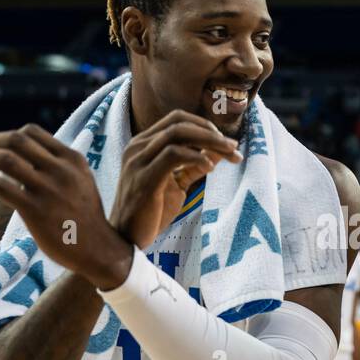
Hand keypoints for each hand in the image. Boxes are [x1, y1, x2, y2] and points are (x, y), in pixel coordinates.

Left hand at [0, 125, 127, 288]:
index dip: (5, 135)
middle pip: (16, 140)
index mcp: (72, 159)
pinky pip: (0, 186)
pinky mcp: (35, 210)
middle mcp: (60, 170)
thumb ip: (60, 166)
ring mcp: (48, 189)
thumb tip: (30, 154)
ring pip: (5, 159)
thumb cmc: (85, 218)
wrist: (98, 250)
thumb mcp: (81, 182)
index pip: (31, 133)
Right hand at [109, 110, 241, 249]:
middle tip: (234, 147)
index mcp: (143, 145)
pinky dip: (196, 157)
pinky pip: (173, 155)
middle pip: (179, 122)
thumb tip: (219, 152)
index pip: (177, 120)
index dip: (204, 126)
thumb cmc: (150, 213)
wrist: (125, 239)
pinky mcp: (144, 178)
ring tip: (230, 153)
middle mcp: (138, 147)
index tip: (226, 142)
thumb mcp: (176, 185)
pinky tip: (210, 167)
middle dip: (212, 132)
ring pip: (177, 133)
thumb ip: (193, 166)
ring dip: (209, 141)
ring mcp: (138, 161)